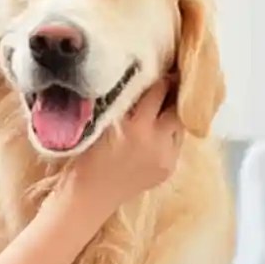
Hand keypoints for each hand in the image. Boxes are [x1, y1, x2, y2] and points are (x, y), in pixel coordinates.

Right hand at [56, 76, 182, 215]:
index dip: (159, 77)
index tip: (160, 66)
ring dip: (172, 114)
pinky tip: (157, 130)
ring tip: (163, 105)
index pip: (158, 91)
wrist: (88, 197)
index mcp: (136, 128)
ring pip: (180, 125)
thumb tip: (140, 76)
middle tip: (169, 80)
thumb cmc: (85, 156)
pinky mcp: (168, 169)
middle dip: (173, 93)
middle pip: (177, 107)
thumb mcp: (101, 122)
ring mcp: (166, 158)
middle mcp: (156, 142)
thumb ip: (122, 101)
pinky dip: (169, 133)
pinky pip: (176, 143)